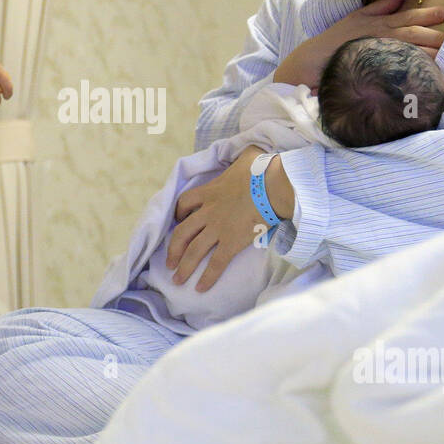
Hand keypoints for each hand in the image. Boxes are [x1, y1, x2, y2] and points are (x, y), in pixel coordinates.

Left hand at [166, 146, 266, 291]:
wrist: (274, 186)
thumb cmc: (263, 169)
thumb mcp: (247, 157)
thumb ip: (242, 157)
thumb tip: (250, 154)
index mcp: (209, 191)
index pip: (184, 204)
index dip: (178, 215)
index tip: (178, 222)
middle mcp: (208, 212)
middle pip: (182, 233)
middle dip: (173, 249)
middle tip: (170, 262)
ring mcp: (218, 228)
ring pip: (193, 251)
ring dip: (183, 267)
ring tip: (177, 280)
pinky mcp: (232, 242)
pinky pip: (216, 263)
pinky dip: (207, 277)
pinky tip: (201, 289)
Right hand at [272, 0, 443, 88]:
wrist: (313, 59)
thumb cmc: (335, 40)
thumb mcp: (357, 17)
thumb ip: (380, 8)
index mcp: (380, 23)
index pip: (409, 17)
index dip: (429, 14)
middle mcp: (381, 34)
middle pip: (414, 33)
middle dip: (436, 34)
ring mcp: (376, 50)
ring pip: (407, 48)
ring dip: (428, 50)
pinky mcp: (370, 64)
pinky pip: (395, 64)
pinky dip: (410, 65)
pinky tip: (425, 69)